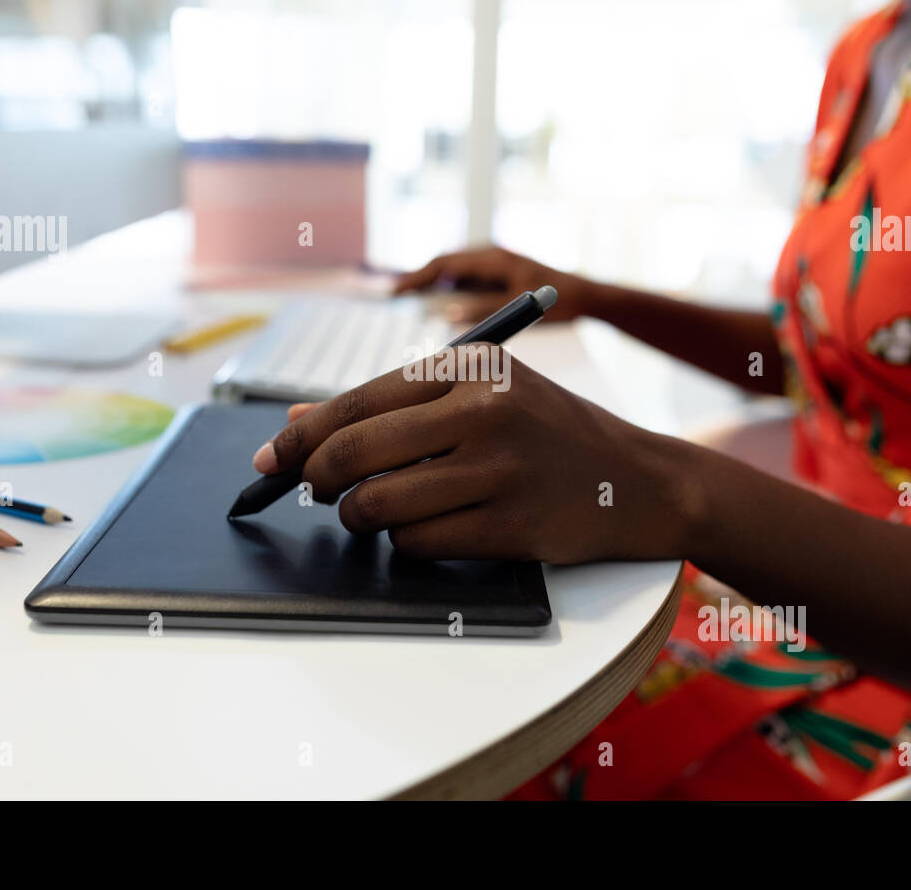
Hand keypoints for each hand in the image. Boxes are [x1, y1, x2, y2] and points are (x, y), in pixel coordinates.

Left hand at [250, 348, 691, 563]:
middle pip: (355, 452)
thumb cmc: (550, 432)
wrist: (640, 479)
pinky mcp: (511, 526)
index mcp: (471, 367)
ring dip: (360, 516)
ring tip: (372, 511)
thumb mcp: (485, 393)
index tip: (270, 459)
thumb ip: (397, 404)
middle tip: (313, 491)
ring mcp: (499, 471)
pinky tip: (425, 529)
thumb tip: (297, 423)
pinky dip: (406, 542)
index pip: (358, 401)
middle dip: (317, 480)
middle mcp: (484, 411)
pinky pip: (418, 542)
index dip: (302, 435)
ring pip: (379, 503)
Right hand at [393, 246, 592, 322]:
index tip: (396, 291)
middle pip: (445, 265)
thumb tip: (448, 314)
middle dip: (419, 279)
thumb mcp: (519, 306)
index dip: (417, 277)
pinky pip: (467, 280)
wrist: (590, 296)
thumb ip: (483, 310)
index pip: (445, 263)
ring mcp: (495, 266)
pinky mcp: (500, 276)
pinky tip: (441, 305)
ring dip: (434, 284)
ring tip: (409, 301)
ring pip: (454, 272)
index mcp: (493, 258)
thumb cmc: (561, 300)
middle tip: (394, 296)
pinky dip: (450, 290)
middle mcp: (491, 257)